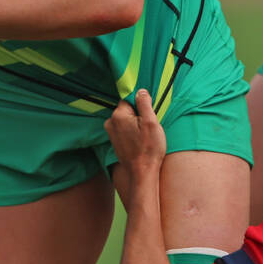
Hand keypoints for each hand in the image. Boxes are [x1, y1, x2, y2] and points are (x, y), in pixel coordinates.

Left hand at [104, 89, 165, 204]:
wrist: (142, 172)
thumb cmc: (149, 148)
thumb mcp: (151, 122)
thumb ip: (144, 104)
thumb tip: (141, 91)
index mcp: (119, 115)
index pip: (130, 99)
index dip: (141, 106)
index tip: (148, 116)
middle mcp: (111, 122)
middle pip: (127, 110)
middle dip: (138, 115)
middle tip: (148, 128)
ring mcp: (111, 133)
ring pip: (127, 120)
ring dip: (136, 125)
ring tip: (144, 136)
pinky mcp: (114, 142)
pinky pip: (124, 130)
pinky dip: (132, 133)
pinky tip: (139, 141)